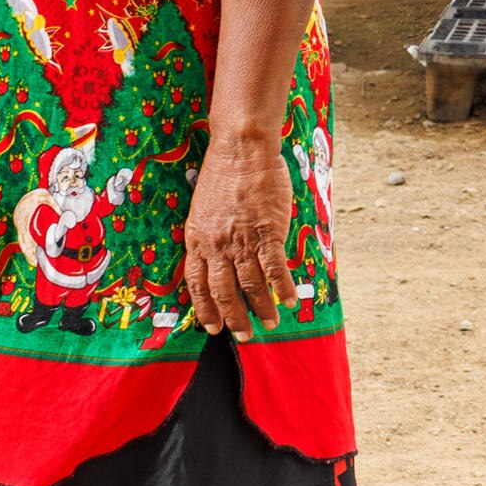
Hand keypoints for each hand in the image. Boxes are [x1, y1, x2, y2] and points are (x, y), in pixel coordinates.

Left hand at [181, 132, 299, 337]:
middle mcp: (217, 246)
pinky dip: (282, 287)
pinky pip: (275, 269)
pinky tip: (289, 299)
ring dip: (261, 309)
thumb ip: (209, 236)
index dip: (205, 309)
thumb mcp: (202, 209)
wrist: (241, 149)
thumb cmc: (223, 173)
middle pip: (224, 292)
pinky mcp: (267, 233)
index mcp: (197, 240)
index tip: (212, 328)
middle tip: (243, 336)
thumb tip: (218, 257)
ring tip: (270, 323)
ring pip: (251, 286)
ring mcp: (242, 241)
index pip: (197, 285)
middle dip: (234, 319)